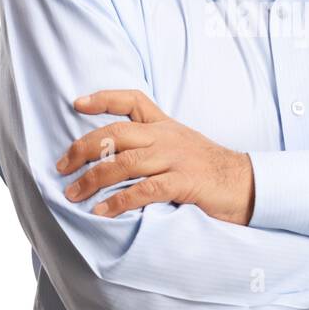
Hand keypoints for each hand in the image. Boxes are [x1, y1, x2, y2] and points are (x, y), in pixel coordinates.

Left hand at [54, 89, 254, 224]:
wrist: (247, 184)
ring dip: (93, 179)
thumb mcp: (181, 145)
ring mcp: (176, 158)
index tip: (76, 103)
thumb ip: (152, 144)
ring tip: (73, 193)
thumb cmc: (209, 169)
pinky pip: (145, 190)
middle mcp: (167, 137)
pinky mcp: (184, 182)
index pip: (132, 99)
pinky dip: (120, 201)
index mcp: (165, 125)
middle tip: (62, 166)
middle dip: (83, 148)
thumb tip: (110, 155)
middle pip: (116, 133)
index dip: (103, 98)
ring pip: (124, 162)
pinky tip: (103, 211)